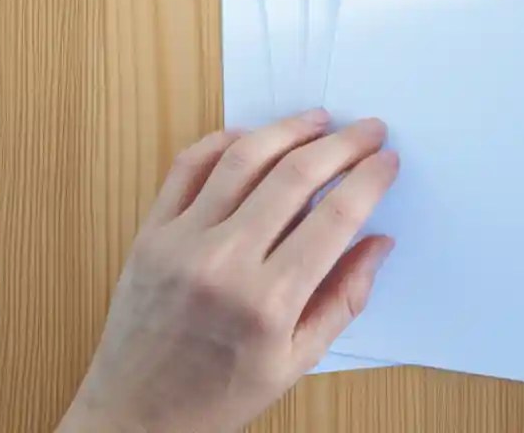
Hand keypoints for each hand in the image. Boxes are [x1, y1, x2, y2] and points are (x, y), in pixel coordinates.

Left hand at [59, 111, 398, 432]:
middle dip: (342, 145)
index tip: (387, 161)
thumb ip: (344, 299)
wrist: (136, 415)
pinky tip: (255, 137)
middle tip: (369, 129)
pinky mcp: (151, 233)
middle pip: (295, 177)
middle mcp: (224, 264)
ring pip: (243, 159)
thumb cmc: (219, 395)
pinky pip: (188, 167)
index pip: (334, 218)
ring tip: (320, 120)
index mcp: (268, 303)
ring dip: (288, 130)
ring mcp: (182, 243)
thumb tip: (378, 243)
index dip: (368, 180)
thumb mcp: (297, 361)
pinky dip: (224, 141)